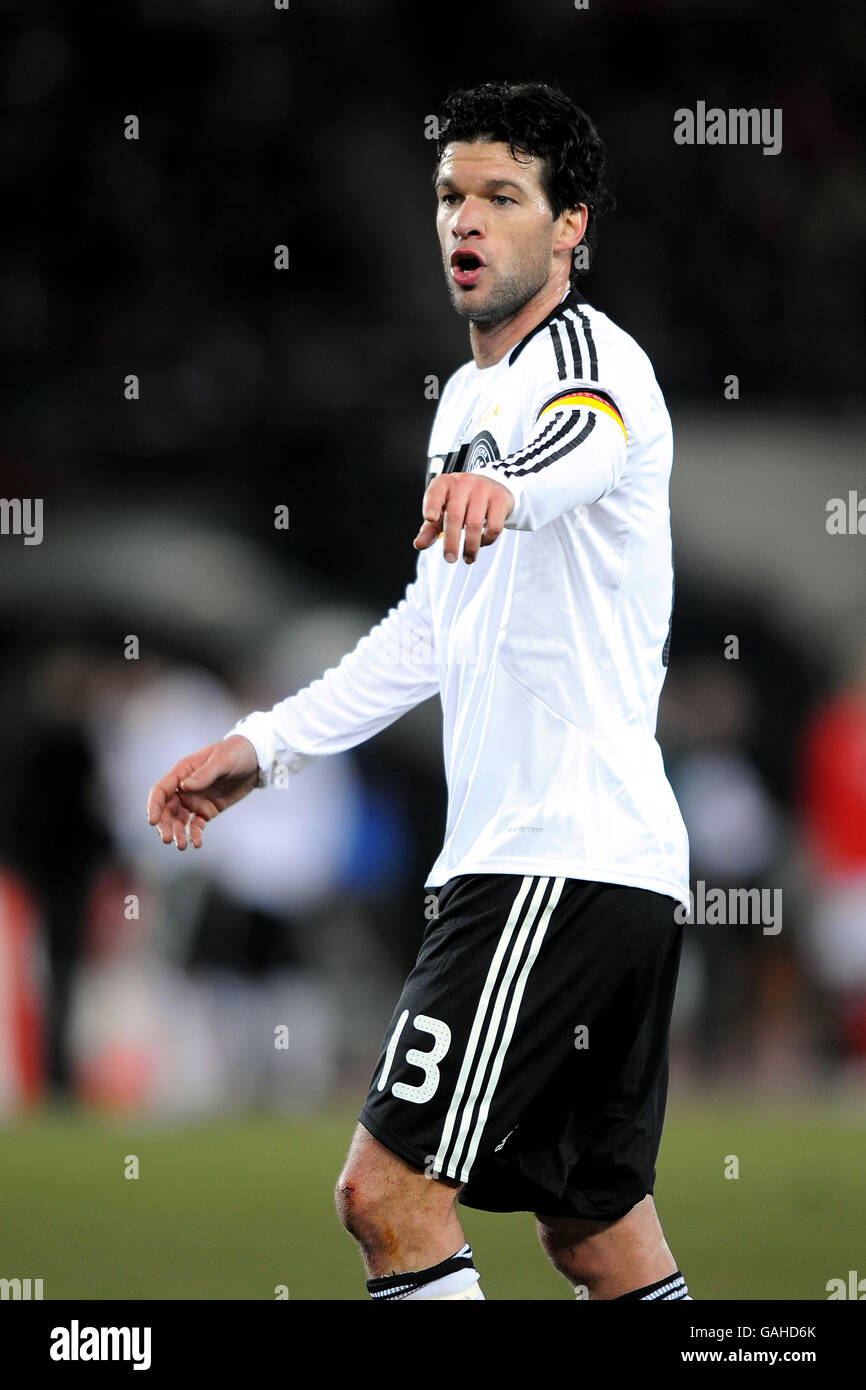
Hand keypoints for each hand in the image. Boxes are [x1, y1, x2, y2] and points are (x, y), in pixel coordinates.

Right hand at [146, 734, 260, 850]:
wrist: (255, 759)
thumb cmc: (235, 753)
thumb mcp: (222, 761)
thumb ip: (204, 774)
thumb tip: (184, 786)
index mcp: (182, 772)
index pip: (161, 791)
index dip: (154, 806)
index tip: (153, 821)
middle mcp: (184, 787)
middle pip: (166, 809)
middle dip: (164, 825)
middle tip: (168, 839)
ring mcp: (195, 800)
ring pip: (178, 820)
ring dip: (177, 833)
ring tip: (182, 846)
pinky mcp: (207, 810)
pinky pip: (195, 825)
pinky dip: (193, 834)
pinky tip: (196, 843)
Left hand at [413, 472, 513, 563]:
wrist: (492, 487)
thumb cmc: (462, 501)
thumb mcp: (443, 511)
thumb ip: (430, 528)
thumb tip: (419, 544)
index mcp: (444, 483)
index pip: (435, 492)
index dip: (431, 504)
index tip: (430, 518)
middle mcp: (463, 483)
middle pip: (455, 515)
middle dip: (451, 542)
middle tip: (450, 558)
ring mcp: (483, 489)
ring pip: (475, 523)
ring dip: (470, 546)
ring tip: (468, 557)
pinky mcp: (500, 499)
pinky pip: (494, 526)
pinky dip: (487, 539)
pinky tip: (482, 542)